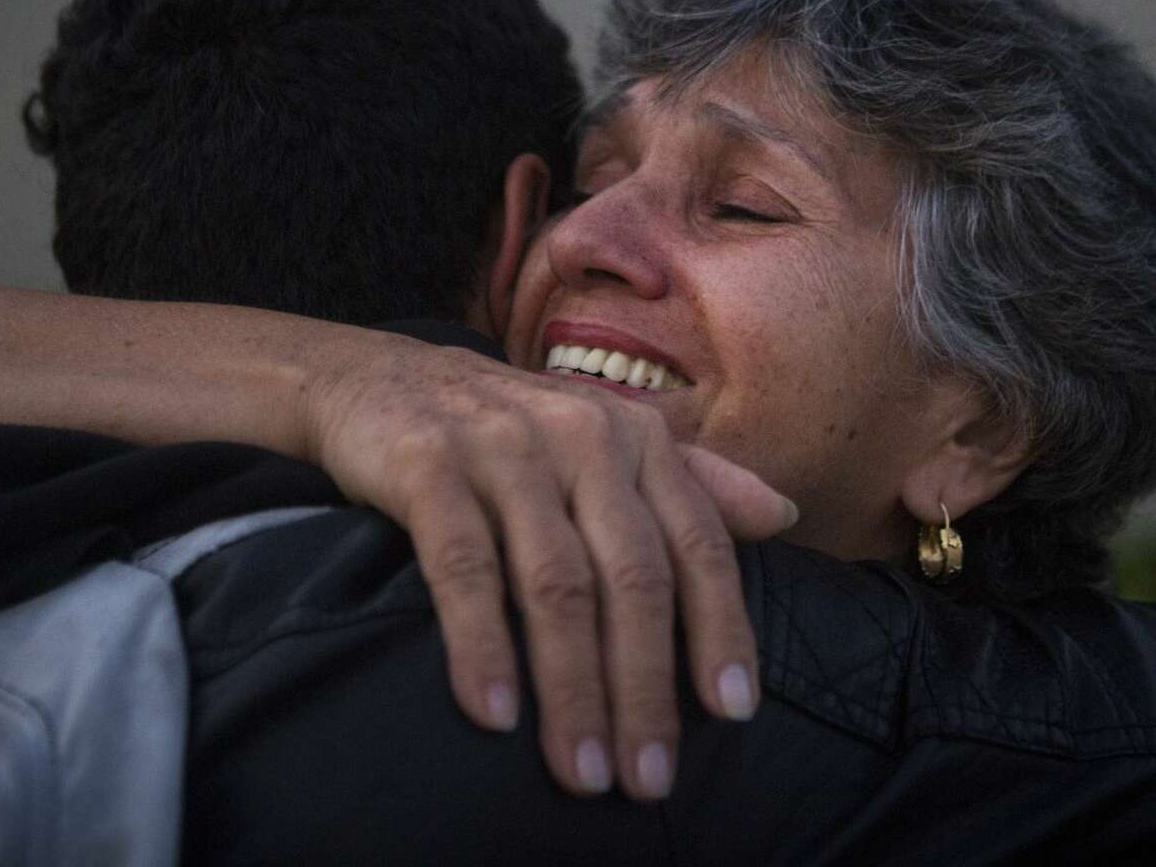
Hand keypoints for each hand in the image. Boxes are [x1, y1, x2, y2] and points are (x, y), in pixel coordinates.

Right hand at [300, 337, 797, 800]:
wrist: (373, 378)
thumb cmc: (506, 428)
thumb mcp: (606, 439)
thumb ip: (693, 481)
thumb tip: (783, 515)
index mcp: (637, 438)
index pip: (697, 544)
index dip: (721, 630)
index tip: (734, 713)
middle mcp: (582, 435)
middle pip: (632, 576)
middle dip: (645, 686)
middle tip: (648, 777)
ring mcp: (503, 448)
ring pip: (555, 582)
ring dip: (573, 687)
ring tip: (583, 771)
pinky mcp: (427, 464)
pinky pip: (463, 566)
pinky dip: (481, 645)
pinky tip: (494, 713)